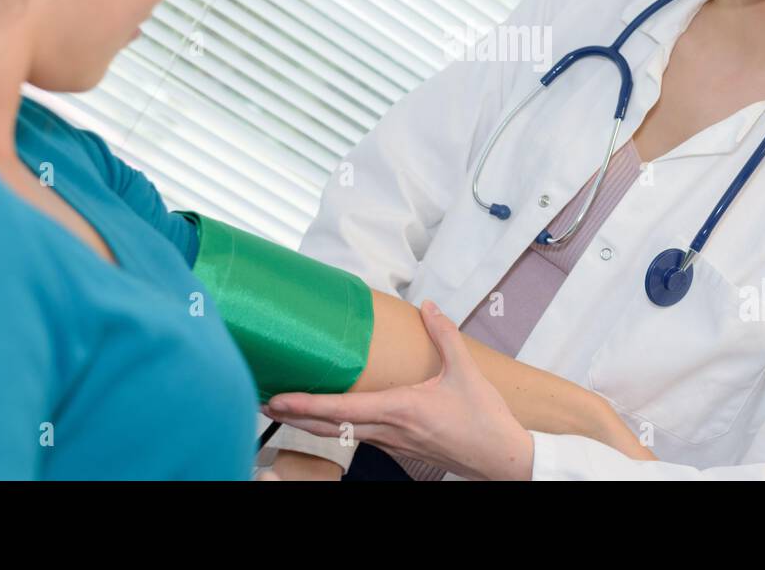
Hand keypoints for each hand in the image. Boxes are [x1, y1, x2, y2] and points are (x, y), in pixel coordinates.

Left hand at [263, 300, 533, 480]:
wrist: (499, 458)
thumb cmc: (483, 420)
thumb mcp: (464, 372)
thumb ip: (445, 334)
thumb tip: (430, 306)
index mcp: (400, 409)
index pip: (341, 408)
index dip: (306, 403)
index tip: (278, 398)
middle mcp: (389, 430)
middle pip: (329, 426)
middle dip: (294, 416)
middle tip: (265, 403)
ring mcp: (391, 442)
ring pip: (340, 434)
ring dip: (310, 422)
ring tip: (286, 409)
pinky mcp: (399, 447)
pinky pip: (358, 436)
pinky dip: (334, 427)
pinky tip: (329, 419)